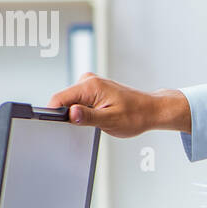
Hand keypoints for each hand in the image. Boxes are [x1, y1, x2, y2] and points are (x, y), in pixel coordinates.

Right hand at [47, 72, 190, 137]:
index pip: (58, 99)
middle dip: (70, 115)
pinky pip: (79, 102)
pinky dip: (85, 112)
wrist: (151, 110)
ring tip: (99, 119)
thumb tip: (70, 113)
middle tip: (90, 124)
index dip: (55, 114)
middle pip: (63, 100)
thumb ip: (88, 117)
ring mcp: (90, 84)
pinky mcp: (93, 90)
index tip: (57, 126)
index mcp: (90, 86)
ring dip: (79, 114)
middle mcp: (88, 81)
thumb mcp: (111, 120)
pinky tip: (99, 116)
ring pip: (71, 102)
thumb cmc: (136, 115)